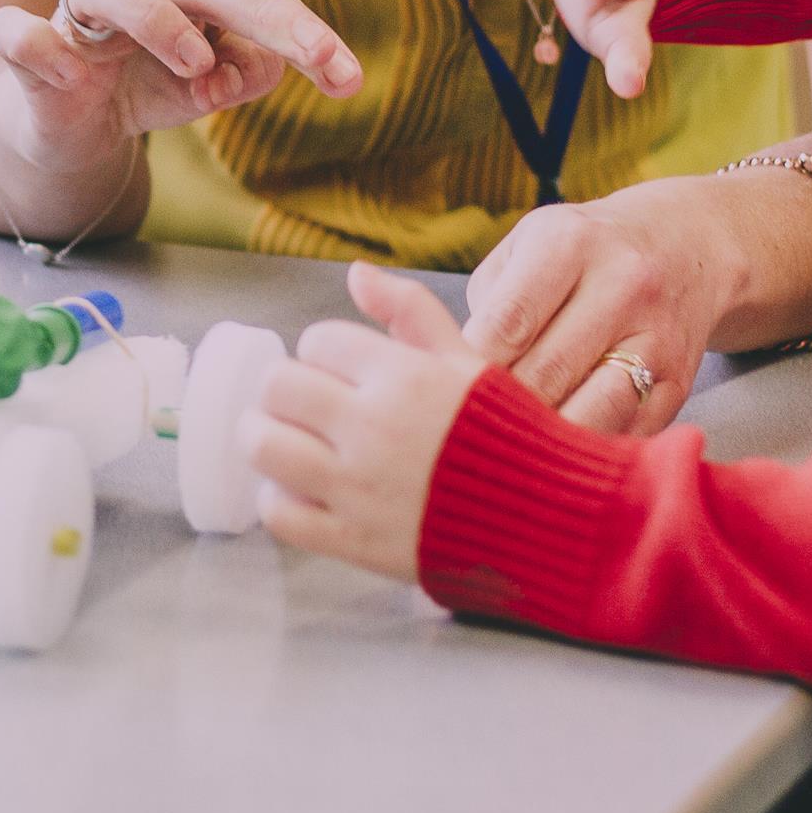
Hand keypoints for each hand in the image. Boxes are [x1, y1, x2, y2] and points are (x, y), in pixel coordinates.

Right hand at [0, 0, 361, 170]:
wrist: (69, 127)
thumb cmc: (145, 86)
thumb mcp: (208, 87)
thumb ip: (243, 73)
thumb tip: (262, 66)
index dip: (303, 32)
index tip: (348, 78)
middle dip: (267, 18)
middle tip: (319, 60)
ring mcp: (71, 3)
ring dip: (159, 22)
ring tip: (199, 66)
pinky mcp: (28, 45)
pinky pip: (24, 33)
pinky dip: (44, 46)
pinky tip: (74, 76)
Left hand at [241, 262, 485, 585]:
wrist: (548, 520)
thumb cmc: (509, 434)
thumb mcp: (467, 360)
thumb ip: (410, 311)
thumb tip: (356, 272)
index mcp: (403, 376)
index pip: (317, 341)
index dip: (324, 351)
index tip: (339, 371)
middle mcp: (374, 428)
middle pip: (276, 387)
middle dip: (283, 389)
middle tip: (301, 402)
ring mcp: (360, 488)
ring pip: (263, 446)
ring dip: (266, 438)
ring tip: (289, 440)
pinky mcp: (354, 540)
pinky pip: (279, 513)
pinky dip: (280, 499)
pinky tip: (303, 490)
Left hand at [463, 179, 736, 433]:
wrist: (684, 247)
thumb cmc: (578, 254)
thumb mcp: (525, 248)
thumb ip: (487, 303)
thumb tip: (448, 369)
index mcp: (568, 244)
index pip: (508, 323)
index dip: (467, 367)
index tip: (443, 390)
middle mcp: (621, 286)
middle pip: (546, 374)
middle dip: (499, 407)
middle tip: (466, 427)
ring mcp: (657, 337)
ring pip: (593, 412)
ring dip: (545, 438)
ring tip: (512, 445)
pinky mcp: (679, 383)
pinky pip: (626, 433)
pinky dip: (586, 449)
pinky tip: (557, 450)